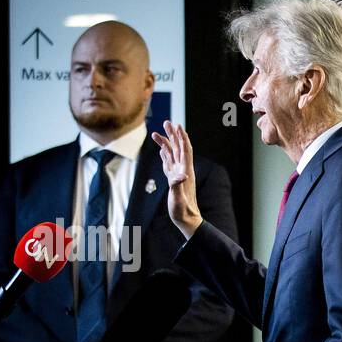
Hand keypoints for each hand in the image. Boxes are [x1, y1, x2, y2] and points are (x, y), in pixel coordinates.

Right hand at [151, 120, 202, 238]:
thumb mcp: (178, 198)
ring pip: (172, 155)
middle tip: (166, 122)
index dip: (181, 137)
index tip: (177, 125)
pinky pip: (169, 164)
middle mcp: (183, 171)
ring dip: (166, 143)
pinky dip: (165, 155)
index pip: (185, 150)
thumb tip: (180, 175)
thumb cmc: (183, 210)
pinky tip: (161, 151)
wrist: (186, 220)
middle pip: (179, 148)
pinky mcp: (173, 180)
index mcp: (186, 172)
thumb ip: (178, 185)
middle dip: (173, 135)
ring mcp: (178, 175)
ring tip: (155, 133)